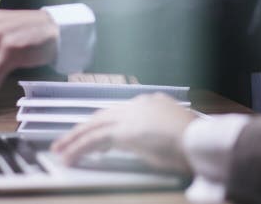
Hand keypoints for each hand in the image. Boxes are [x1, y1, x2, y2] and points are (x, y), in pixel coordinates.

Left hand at [51, 93, 197, 173]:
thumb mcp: (175, 132)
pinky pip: (93, 140)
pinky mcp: (123, 132)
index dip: (103, 124)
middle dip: (82, 129)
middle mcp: (138, 105)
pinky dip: (78, 148)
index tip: (93, 136)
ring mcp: (130, 116)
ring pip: (93, 126)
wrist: (200, 140)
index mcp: (152, 102)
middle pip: (102, 116)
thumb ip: (159, 132)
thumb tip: (149, 142)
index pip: (119, 112)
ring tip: (60, 150)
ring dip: (74, 139)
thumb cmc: (194, 141)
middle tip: (66, 140)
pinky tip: (69, 157)